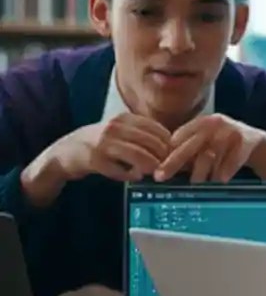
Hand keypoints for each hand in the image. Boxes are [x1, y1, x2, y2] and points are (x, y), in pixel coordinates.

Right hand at [21, 113, 171, 206]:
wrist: (63, 152)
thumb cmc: (98, 142)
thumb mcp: (119, 131)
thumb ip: (140, 135)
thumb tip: (170, 147)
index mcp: (123, 118)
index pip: (157, 129)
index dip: (169, 144)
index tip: (172, 155)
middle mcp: (115, 127)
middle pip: (151, 143)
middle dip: (162, 158)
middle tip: (165, 168)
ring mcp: (104, 143)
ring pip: (139, 155)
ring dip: (150, 167)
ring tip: (151, 174)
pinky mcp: (95, 160)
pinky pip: (121, 171)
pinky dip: (130, 175)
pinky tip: (133, 177)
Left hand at [154, 114, 265, 182]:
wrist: (258, 141)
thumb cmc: (225, 144)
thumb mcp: (206, 140)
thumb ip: (188, 150)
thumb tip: (162, 169)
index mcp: (201, 123)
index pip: (178, 138)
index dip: (167, 154)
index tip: (156, 168)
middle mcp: (214, 124)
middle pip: (189, 146)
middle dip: (173, 163)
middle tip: (161, 177)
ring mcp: (230, 131)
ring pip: (209, 156)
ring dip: (202, 174)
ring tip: (198, 185)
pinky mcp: (246, 141)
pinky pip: (232, 160)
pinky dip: (225, 172)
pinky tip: (220, 181)